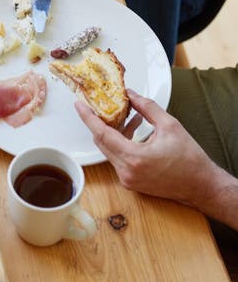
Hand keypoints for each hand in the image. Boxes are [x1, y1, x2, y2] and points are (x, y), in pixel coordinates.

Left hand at [75, 90, 218, 208]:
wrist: (202, 186)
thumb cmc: (190, 159)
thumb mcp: (169, 125)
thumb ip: (146, 107)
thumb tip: (130, 95)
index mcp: (134, 158)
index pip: (102, 134)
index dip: (88, 118)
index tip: (79, 105)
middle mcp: (127, 172)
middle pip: (102, 142)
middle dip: (100, 122)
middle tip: (99, 105)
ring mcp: (128, 180)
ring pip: (109, 150)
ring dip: (113, 132)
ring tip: (126, 115)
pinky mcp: (131, 182)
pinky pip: (118, 158)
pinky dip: (121, 143)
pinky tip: (133, 129)